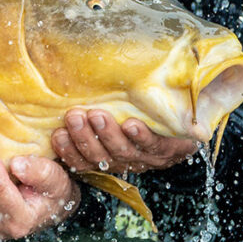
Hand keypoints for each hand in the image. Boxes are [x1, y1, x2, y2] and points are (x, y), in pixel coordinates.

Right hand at [51, 108, 198, 174]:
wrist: (186, 116)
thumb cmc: (139, 110)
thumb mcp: (111, 110)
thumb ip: (89, 105)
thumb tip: (56, 81)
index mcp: (105, 154)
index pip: (81, 160)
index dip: (68, 150)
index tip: (57, 133)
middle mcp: (123, 160)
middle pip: (99, 157)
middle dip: (84, 138)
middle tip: (75, 117)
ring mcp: (146, 157)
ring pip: (123, 152)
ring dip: (109, 135)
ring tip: (98, 115)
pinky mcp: (170, 150)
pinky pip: (153, 145)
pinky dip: (141, 136)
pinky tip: (131, 124)